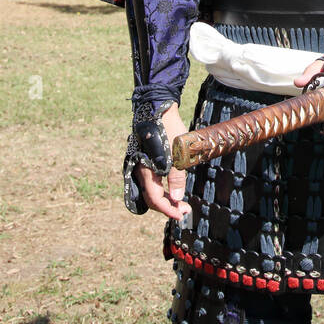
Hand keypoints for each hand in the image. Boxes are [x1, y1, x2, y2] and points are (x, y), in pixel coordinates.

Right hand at [133, 103, 192, 220]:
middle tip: (184, 210)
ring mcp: (139, 164)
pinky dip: (159, 188)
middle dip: (167, 206)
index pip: (155, 199)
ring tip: (179, 201)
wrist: (157, 108)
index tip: (182, 215)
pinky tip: (170, 187)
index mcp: (146, 170)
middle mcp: (139, 170)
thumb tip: (177, 198)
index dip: (168, 210)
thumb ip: (177, 177)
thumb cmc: (169, 129)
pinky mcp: (143, 159)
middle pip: (151, 198)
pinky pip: (149, 181)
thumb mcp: (178, 153)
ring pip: (150, 190)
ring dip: (164, 198)